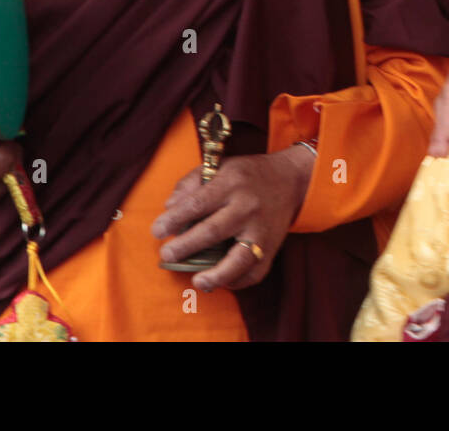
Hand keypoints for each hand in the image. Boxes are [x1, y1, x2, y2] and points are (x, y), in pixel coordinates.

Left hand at [152, 147, 313, 292]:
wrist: (291, 179)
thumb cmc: (247, 174)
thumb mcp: (220, 166)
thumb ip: (192, 182)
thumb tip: (169, 206)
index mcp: (232, 183)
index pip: (198, 203)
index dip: (174, 219)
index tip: (157, 230)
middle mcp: (247, 207)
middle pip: (213, 231)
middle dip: (186, 246)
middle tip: (167, 254)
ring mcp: (261, 229)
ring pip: (239, 259)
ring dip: (216, 274)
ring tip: (197, 281)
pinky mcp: (272, 247)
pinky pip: (255, 272)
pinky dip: (236, 281)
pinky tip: (220, 281)